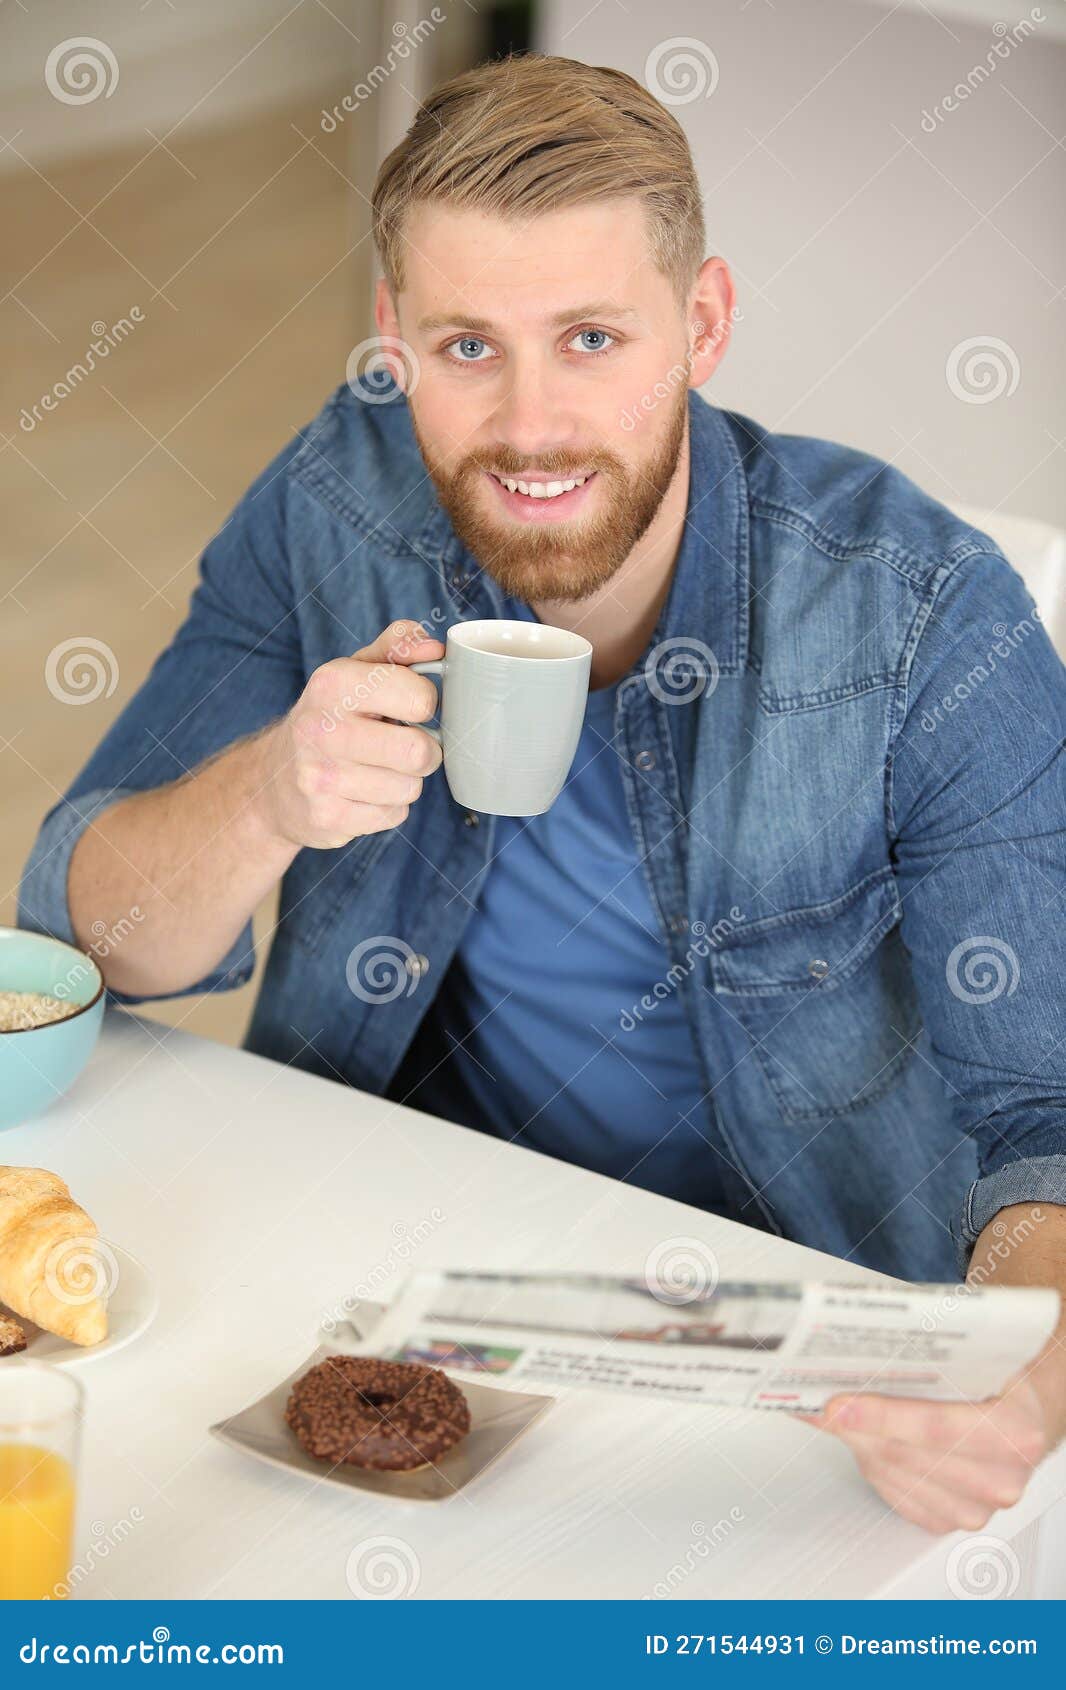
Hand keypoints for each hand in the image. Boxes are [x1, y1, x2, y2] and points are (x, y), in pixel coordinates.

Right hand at [258, 619, 443, 848]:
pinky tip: (364, 794)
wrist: (274, 779)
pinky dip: (388, 807)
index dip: (427, 703)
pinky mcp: (328, 818)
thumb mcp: (355, 671)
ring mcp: (321, 778)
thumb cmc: (330, 717)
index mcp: (332, 683)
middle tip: (407, 745)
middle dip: (425, 750)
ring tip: (379, 769)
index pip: (419, 698)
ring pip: (410, 788)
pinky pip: (394, 815)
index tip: (412, 706)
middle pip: (419, 751)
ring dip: (406, 781)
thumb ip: (397, 647)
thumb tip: (435, 649)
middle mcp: (320, 729)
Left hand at [799, 1375, 1048, 1532]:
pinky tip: (861, 1438)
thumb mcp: (978, 1356)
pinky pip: (895, 1495)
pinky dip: (871, 1464)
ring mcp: (977, 1507)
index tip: (837, 1403)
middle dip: (855, 1425)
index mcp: (1016, 1431)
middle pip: (906, 1455)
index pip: (934, 1427)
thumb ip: (926, 1356)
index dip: (880, 1416)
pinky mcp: (951, 1521)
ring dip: (858, 1443)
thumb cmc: (1001, 1380)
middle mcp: (1001, 1478)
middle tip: (817, 1401)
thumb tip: (857, 1356)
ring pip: (894, 1475)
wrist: (1026, 1413)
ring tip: (832, 1413)